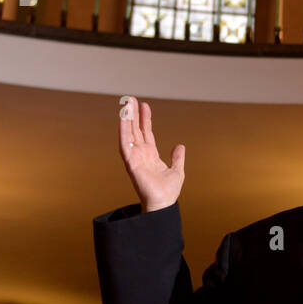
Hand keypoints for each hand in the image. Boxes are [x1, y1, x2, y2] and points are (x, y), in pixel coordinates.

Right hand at [118, 96, 184, 212]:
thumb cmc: (168, 192)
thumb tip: (180, 146)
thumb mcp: (177, 171)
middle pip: (135, 130)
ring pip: (128, 134)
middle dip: (133, 115)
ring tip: (125, 105)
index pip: (146, 133)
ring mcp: (135, 158)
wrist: (163, 204)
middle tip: (130, 99)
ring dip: (126, 119)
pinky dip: (123, 132)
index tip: (144, 105)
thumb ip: (178, 158)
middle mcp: (141, 154)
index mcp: (150, 155)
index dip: (145, 119)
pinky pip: (125, 145)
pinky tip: (122, 120)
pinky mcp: (131, 163)